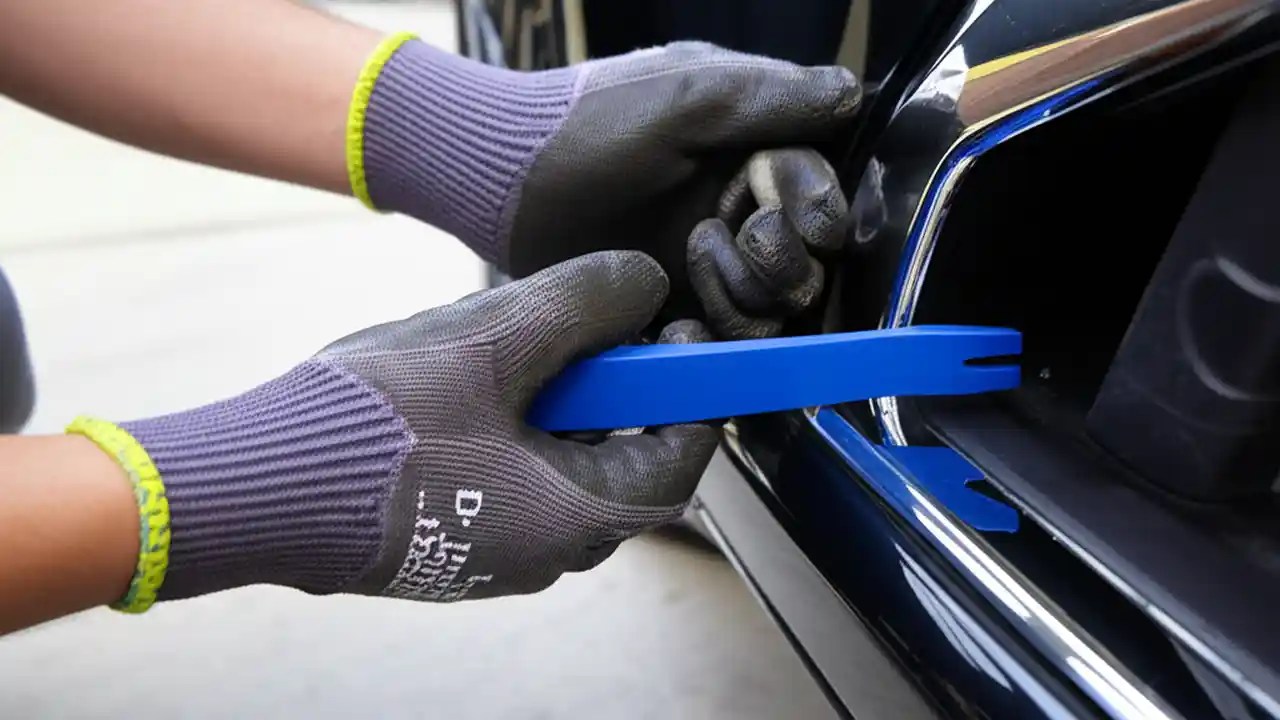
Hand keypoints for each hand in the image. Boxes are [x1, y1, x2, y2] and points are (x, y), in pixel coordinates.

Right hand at [111, 252, 716, 602]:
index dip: (689, 389)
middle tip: (576, 330)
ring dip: (555, 402)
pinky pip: (512, 480)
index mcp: (575, 519)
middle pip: (618, 459)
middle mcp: (546, 553)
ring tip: (503, 346)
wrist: (259, 489)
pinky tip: (462, 386)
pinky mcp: (454, 541)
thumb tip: (644, 284)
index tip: (675, 333)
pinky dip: (512, 428)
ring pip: (560, 465)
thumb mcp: (491, 342)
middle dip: (611, 388)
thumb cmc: (377, 427)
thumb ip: (582, 306)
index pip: (678, 457)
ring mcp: (496, 552)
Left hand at [355, 38, 860, 311]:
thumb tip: (851, 93)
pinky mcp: (681, 309)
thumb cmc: (591, 122)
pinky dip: (723, 332)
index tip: (786, 212)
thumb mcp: (685, 95)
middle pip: (813, 257)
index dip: (816, 207)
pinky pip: (732, 340)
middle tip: (736, 236)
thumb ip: (770, 96)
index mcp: (752, 149)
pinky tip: (687, 315)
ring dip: (751, 291)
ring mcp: (712, 263)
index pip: (822, 189)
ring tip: (695, 254)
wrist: (508, 180)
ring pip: (780, 305)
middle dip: (785, 255)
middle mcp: (741, 207)